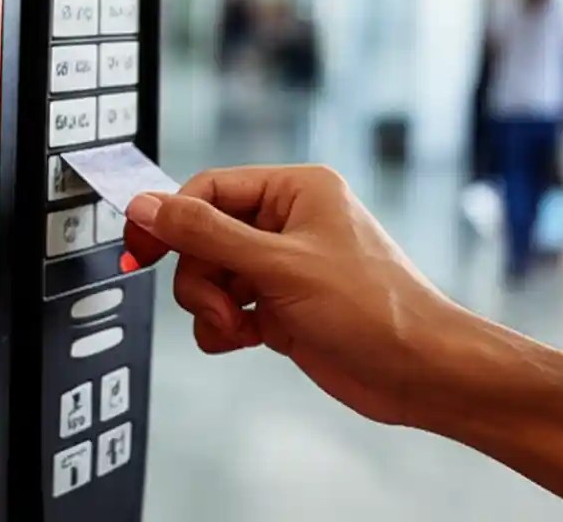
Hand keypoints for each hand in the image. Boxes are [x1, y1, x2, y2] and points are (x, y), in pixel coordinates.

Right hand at [124, 165, 476, 425]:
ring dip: (211, 306)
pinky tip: (245, 339)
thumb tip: (149, 205)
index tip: (142, 247)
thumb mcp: (279, 265)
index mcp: (296, 191)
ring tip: (238, 327)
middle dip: (200, 276)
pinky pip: (227, 307)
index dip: (172, 218)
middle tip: (216, 305)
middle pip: (203, 237)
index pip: (210, 189)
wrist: (419, 373)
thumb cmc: (375, 309)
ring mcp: (283, 267)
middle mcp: (288, 223)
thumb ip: (206, 233)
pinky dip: (224, 327)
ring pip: (210, 275)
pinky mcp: (281, 306)